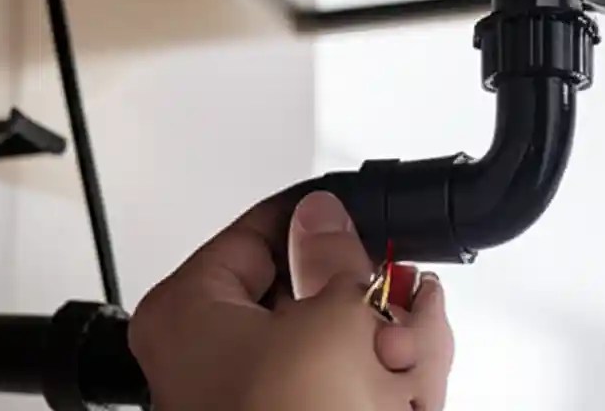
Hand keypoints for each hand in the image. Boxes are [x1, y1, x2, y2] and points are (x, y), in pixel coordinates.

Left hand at [130, 191, 453, 409]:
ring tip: (408, 365)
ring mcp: (266, 398)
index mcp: (191, 314)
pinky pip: (361, 385)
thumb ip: (337, 258)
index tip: (359, 213)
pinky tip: (412, 394)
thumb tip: (325, 217)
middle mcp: (218, 356)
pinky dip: (397, 386)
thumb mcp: (333, 320)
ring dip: (400, 347)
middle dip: (376, 302)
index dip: (320, 222)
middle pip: (314, 293)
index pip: (260, 233)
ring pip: (350, 339)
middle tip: (398, 305)